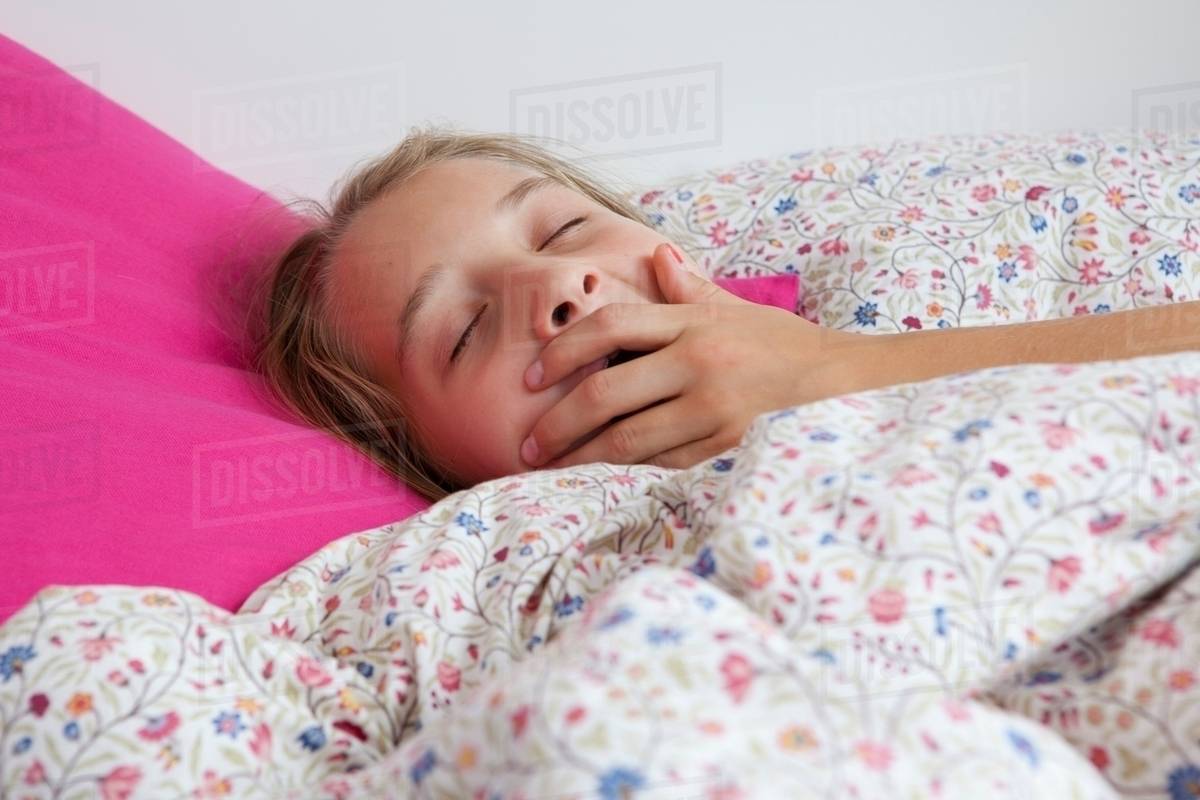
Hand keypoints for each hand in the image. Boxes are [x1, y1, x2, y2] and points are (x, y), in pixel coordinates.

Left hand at [518, 242, 862, 469]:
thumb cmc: (783, 347)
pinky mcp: (726, 448)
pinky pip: (662, 463)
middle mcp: (698, 364)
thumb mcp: (737, 310)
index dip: (564, 350)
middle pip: (607, 391)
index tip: (532, 375)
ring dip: (582, 456)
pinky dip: (627, 471)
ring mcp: (713, 410)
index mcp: (693, 324)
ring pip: (628, 437)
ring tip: (552, 467)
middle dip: (559, 421)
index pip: (611, 326)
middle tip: (529, 443)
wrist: (845, 384)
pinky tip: (602, 478)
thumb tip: (656, 257)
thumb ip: (690, 289)